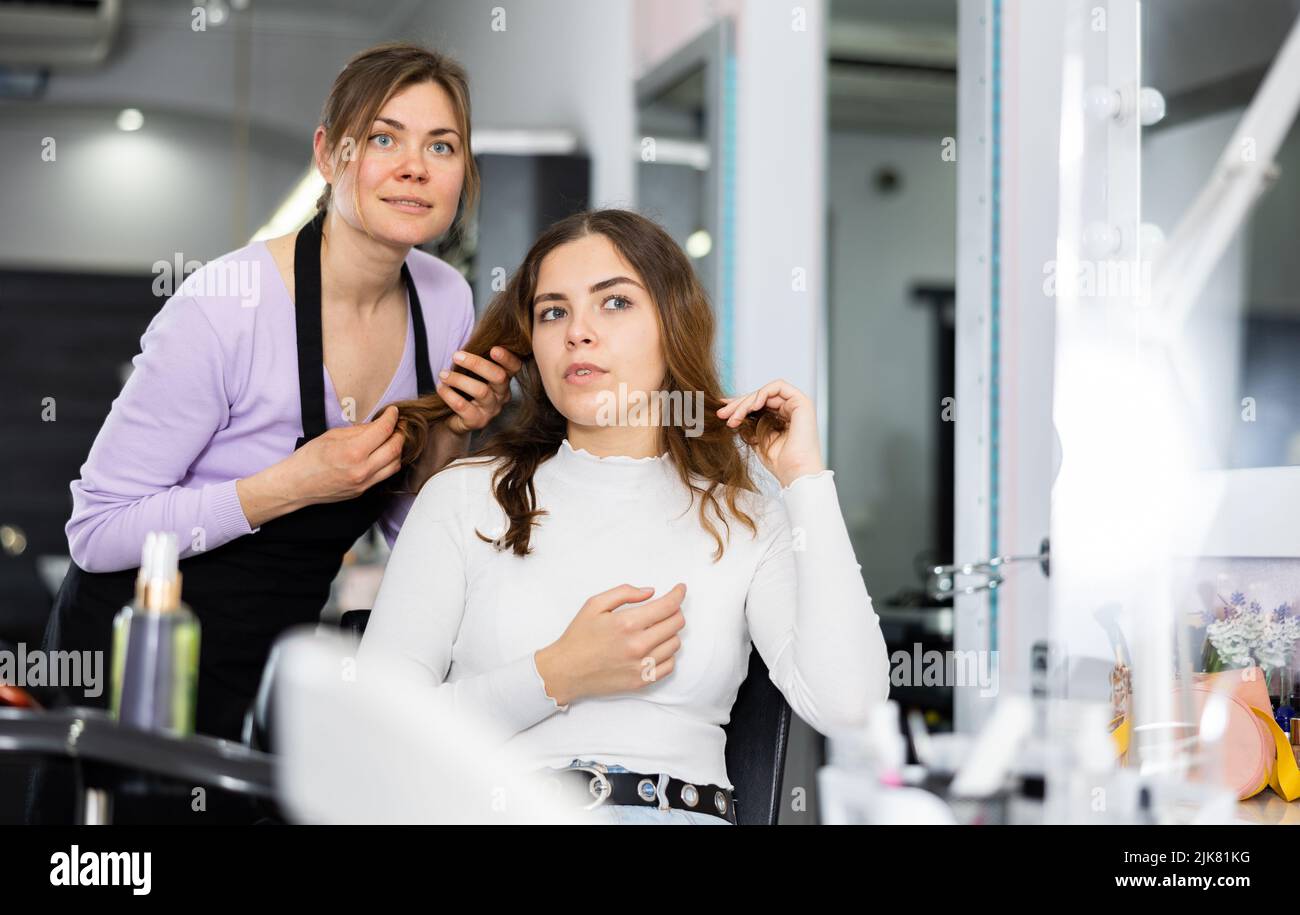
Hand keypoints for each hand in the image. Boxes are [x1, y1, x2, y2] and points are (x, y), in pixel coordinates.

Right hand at [288, 403, 404, 503]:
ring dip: (397, 450)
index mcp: (353, 452)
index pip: (383, 431)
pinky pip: (385, 475)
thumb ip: (359, 430)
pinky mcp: (363, 491)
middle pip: (395, 449)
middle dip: (399, 433)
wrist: (296, 485)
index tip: (393, 412)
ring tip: (391, 439)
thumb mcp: (332, 435)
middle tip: (396, 425)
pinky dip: (388, 462)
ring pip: (395, 465)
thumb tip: (378, 425)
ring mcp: (364, 483)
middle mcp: (362, 470)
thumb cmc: (308, 459)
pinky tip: (382, 454)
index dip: (392, 418)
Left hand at [437, 346, 523, 433]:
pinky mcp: (477, 421)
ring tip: (442, 374)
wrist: (454, 419)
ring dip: (458, 379)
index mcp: (504, 380)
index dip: (507, 358)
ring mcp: (491, 410)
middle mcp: (502, 395)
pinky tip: (440, 387)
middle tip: (455, 355)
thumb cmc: (464, 389)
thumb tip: (472, 338)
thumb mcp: (473, 373)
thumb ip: (477, 358)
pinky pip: (463, 406)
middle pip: (498, 377)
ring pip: (481, 391)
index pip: (514, 367)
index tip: (493, 349)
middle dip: (477, 364)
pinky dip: (449, 394)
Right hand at [534, 583, 686, 705]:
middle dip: (675, 610)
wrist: (566, 671)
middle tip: (665, 608)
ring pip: (675, 643)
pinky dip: (667, 653)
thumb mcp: (595, 604)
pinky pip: (670, 665)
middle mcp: (638, 645)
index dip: (678, 594)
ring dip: (670, 632)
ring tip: (655, 629)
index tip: (680, 589)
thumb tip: (650, 592)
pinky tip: (654, 647)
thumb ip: (624, 592)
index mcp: (627, 623)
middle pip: (676, 623)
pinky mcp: (642, 681)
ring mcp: (641, 666)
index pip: (668, 606)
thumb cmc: (578, 637)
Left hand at [717, 379, 824, 487]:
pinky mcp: (802, 402)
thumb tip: (732, 415)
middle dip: (738, 404)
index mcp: (783, 418)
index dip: (739, 405)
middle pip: (760, 397)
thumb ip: (749, 426)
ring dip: (746, 402)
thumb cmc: (781, 464)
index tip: (721, 412)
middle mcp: (791, 410)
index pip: (758, 404)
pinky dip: (762, 394)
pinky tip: (752, 407)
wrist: (795, 474)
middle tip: (722, 414)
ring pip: (765, 392)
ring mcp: (797, 405)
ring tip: (734, 418)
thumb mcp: (757, 441)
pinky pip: (778, 387)